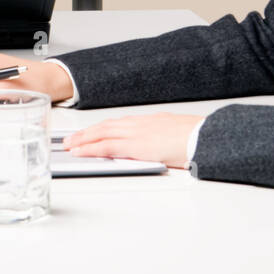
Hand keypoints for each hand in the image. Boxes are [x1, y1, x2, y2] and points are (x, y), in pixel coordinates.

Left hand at [64, 113, 199, 169]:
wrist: (203, 136)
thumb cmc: (195, 137)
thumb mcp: (174, 133)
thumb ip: (161, 138)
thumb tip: (158, 144)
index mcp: (147, 121)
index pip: (117, 124)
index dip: (100, 128)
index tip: (90, 133)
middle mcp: (138, 124)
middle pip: (105, 126)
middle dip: (86, 133)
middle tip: (71, 139)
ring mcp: (135, 133)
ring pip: (101, 134)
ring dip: (83, 139)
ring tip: (69, 145)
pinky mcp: (135, 146)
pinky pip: (107, 146)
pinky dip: (91, 148)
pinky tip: (80, 152)